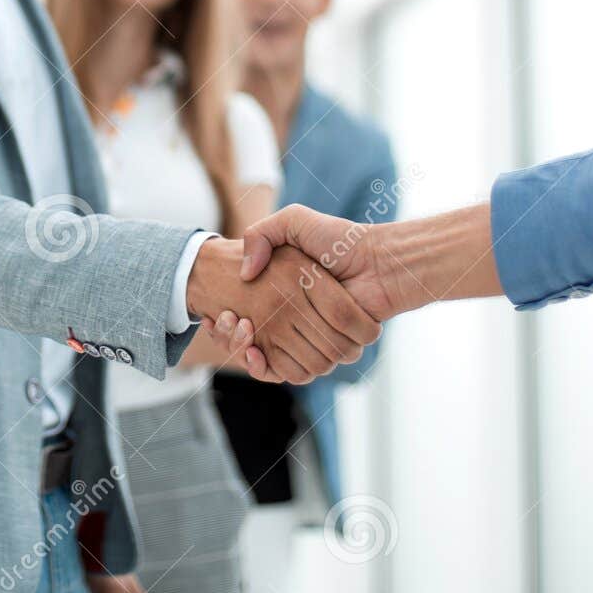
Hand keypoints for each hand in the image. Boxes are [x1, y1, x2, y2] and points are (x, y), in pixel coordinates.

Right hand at [231, 205, 407, 383]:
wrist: (379, 263)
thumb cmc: (339, 240)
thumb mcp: (295, 221)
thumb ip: (262, 233)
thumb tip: (244, 274)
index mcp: (285, 292)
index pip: (241, 315)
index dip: (224, 321)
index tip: (213, 314)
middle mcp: (293, 316)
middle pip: (246, 339)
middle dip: (228, 335)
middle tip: (216, 320)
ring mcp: (306, 336)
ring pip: (261, 357)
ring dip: (240, 348)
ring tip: (235, 327)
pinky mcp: (320, 352)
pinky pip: (285, 371)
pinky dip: (264, 367)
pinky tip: (251, 349)